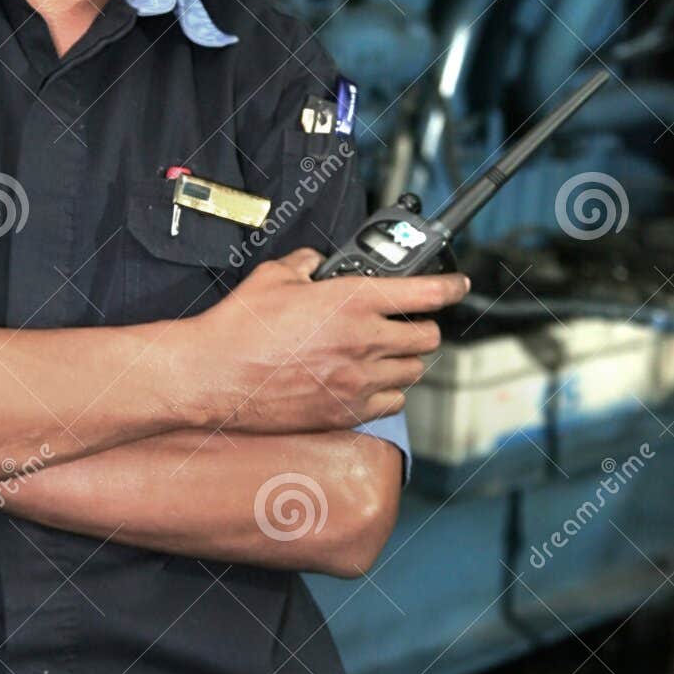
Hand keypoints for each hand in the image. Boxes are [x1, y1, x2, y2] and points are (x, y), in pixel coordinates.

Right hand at [190, 247, 469, 433]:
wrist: (216, 376)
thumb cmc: (240, 326)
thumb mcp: (274, 276)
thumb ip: (306, 264)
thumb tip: (317, 263)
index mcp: (352, 301)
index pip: (425, 293)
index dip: (450, 285)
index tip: (457, 284)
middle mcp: (364, 341)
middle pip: (428, 337)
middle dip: (422, 326)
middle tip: (406, 321)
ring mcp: (359, 380)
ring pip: (414, 372)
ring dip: (406, 359)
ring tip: (385, 351)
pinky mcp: (347, 411)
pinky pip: (393, 402)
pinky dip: (389, 390)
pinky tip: (370, 380)